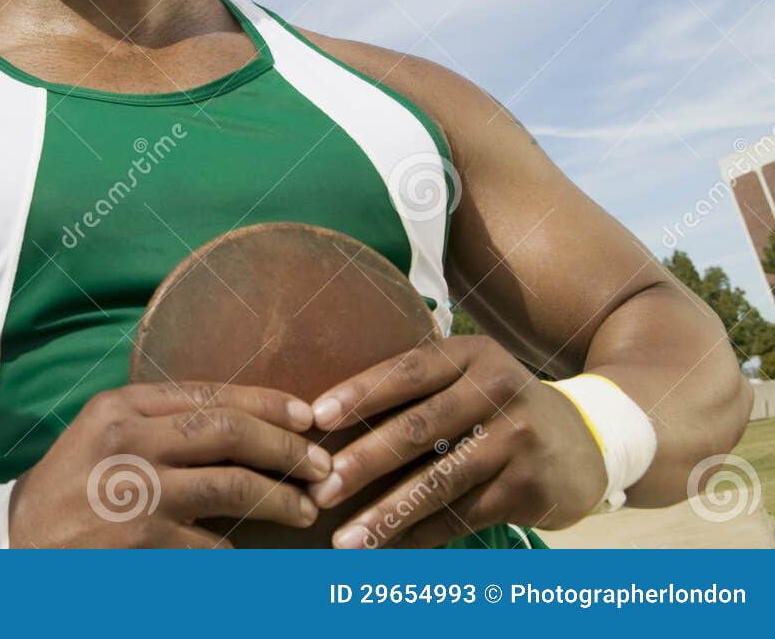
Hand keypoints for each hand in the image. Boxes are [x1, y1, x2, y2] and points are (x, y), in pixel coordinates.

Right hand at [7, 381, 332, 547]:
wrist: (17, 545)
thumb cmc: (69, 489)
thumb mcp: (101, 435)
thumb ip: (157, 420)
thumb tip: (240, 420)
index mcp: (119, 406)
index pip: (209, 393)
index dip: (266, 402)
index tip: (305, 414)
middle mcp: (128, 439)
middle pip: (230, 431)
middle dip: (287, 447)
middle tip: (322, 464)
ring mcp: (136, 491)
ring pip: (233, 485)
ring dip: (280, 499)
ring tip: (304, 509)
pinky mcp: (142, 542)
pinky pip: (213, 544)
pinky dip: (237, 550)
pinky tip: (249, 554)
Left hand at [305, 336, 607, 547]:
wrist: (588, 439)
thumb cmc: (496, 406)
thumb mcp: (467, 376)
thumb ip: (413, 390)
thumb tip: (324, 422)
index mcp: (470, 356)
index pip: (406, 371)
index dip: (360, 393)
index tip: (316, 417)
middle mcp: (497, 392)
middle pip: (419, 429)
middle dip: (363, 462)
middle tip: (319, 488)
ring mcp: (517, 441)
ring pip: (439, 483)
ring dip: (386, 514)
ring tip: (345, 539)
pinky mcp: (529, 488)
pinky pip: (463, 516)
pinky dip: (421, 535)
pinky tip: (387, 549)